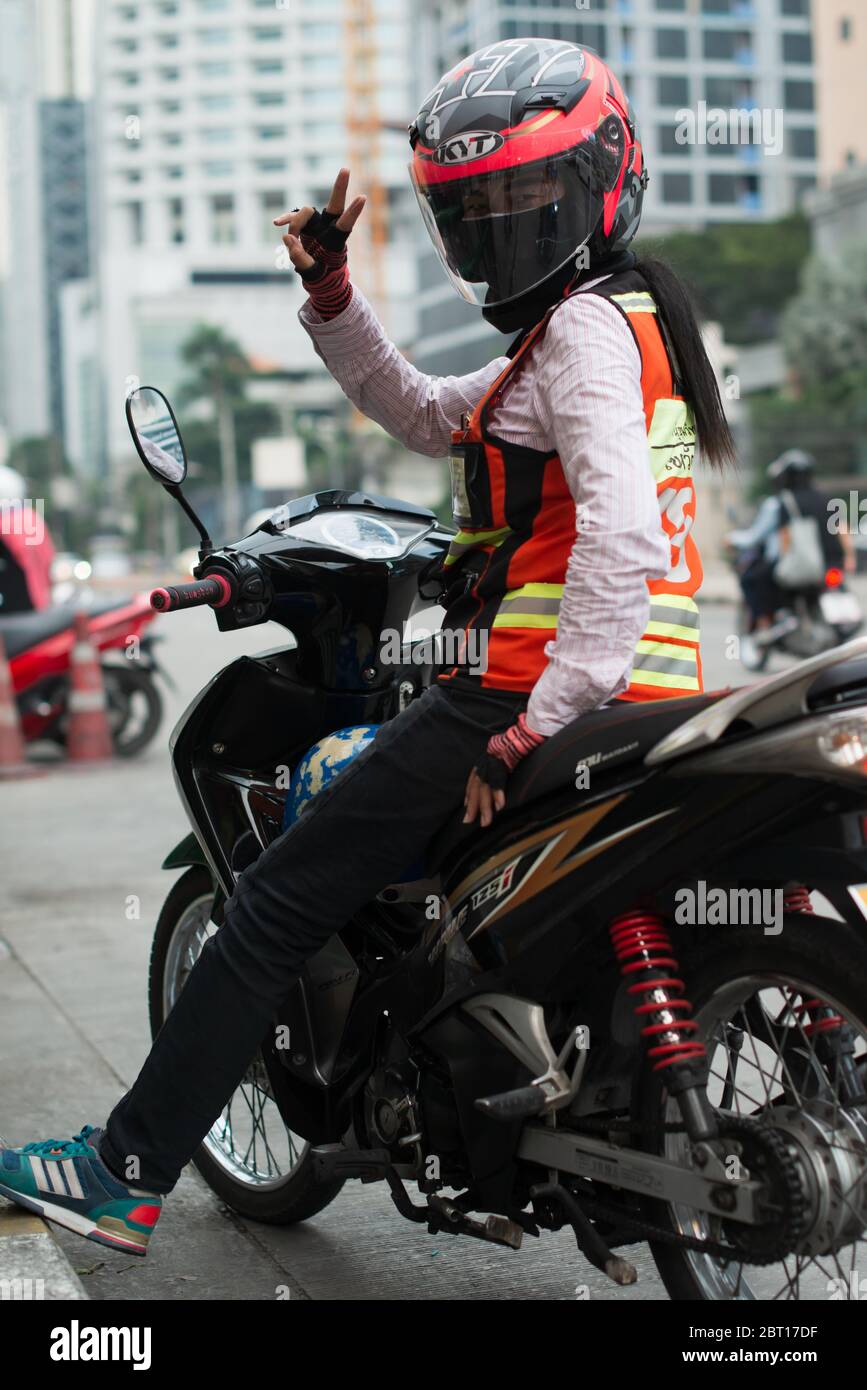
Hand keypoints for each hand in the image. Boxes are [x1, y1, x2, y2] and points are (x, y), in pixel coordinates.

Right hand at [274, 167, 365, 280]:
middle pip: (335, 205)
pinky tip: (276, 223)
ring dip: (295, 226)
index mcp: (336, 240)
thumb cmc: (320, 276)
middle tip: (346, 169)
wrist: (317, 277)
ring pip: (305, 213)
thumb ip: (299, 257)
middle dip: (340, 187)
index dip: (353, 212)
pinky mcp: (305, 224)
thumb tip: (286, 236)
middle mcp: (329, 227)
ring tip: (291, 243)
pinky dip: (286, 220)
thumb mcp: (311, 274)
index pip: (345, 224)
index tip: (363, 197)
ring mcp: (317, 224)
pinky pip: (293, 217)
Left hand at [462, 713, 545, 827]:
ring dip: (486, 805)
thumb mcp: (506, 756)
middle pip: (477, 785)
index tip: (466, 806)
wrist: (529, 728)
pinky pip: (500, 778)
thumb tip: (503, 776)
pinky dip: (499, 793)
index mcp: (487, 758)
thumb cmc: (520, 742)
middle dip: (473, 805)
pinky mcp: (505, 759)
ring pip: (486, 786)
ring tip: (486, 821)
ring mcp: (495, 759)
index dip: (469, 793)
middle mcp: (487, 759)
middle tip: (469, 821)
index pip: (474, 779)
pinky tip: (499, 806)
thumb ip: (501, 767)